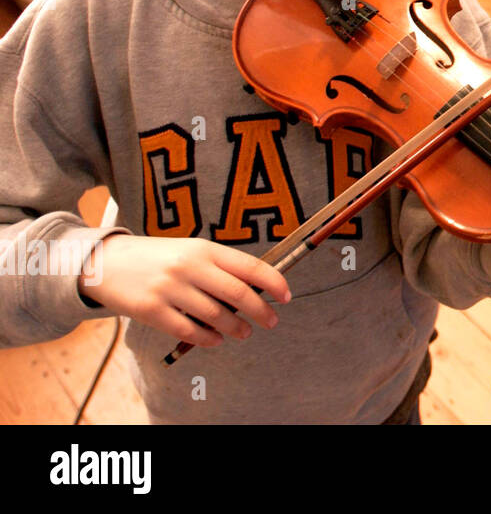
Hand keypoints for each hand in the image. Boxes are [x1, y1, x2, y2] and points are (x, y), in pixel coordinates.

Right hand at [80, 235, 290, 347]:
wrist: (105, 262)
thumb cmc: (157, 258)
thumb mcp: (189, 251)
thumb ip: (219, 267)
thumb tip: (256, 290)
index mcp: (203, 249)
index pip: (249, 266)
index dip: (274, 282)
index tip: (286, 296)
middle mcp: (189, 267)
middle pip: (238, 293)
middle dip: (261, 310)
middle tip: (271, 321)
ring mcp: (169, 289)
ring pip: (216, 315)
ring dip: (236, 328)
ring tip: (244, 333)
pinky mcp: (151, 311)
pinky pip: (189, 331)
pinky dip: (208, 339)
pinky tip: (216, 340)